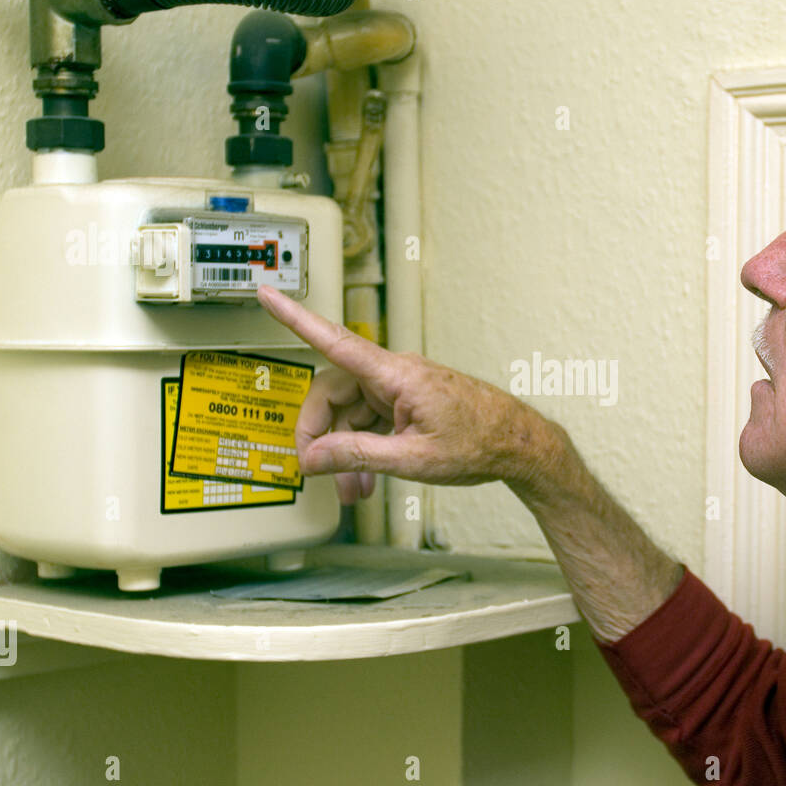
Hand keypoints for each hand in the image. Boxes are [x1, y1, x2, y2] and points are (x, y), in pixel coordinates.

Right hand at [257, 286, 544, 503]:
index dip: (295, 318)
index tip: (266, 294)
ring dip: (344, 450)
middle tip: (316, 470)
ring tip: (351, 491)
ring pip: (352, 412)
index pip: (334, 341)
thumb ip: (358, 456)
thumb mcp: (413, 459)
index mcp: (397, 375)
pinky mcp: (409, 400)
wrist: (519, 444)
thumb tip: (313, 457)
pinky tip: (366, 480)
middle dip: (321, 435)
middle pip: (334, 392)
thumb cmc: (479, 444)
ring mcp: (402, 386)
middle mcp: (396, 373)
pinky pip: (372, 419)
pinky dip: (364, 448)